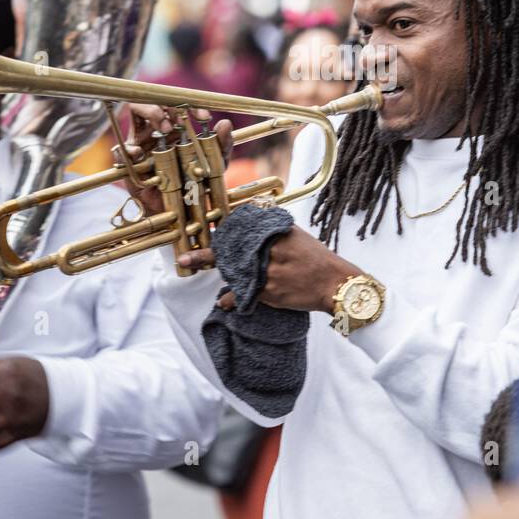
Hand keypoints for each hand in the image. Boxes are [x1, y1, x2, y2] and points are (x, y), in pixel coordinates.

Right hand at [117, 105, 233, 216]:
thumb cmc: (195, 182)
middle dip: (169, 105)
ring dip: (151, 112)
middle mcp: (157, 128)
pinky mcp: (129, 162)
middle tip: (180, 121)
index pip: (179, 104)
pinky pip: (121, 149)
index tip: (204, 117)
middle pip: (157, 99)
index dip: (191, 104)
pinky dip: (128, 149)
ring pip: (136, 111)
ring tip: (165, 129)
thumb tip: (224, 123)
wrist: (180, 210)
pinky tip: (139, 154)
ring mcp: (141, 142)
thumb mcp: (215, 165)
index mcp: (176, 126)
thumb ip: (221, 146)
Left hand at [177, 225, 357, 313]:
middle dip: (205, 256)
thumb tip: (254, 216)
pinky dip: (231, 299)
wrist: (335, 283)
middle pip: (232, 254)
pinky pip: (243, 295)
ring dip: (219, 275)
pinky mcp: (269, 292)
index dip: (220, 234)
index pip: (242, 231)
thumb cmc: (316, 258)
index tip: (204, 234)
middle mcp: (270, 251)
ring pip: (235, 275)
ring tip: (195, 269)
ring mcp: (268, 272)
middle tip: (184, 259)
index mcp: (275, 234)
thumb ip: (273, 229)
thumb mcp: (295, 235)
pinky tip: (222, 301)